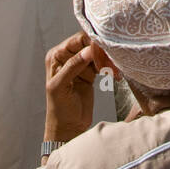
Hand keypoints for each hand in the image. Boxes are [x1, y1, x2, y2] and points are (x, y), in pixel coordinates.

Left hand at [43, 32, 109, 146]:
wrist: (69, 128)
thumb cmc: (59, 109)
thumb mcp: (61, 86)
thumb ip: (73, 66)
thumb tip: (88, 50)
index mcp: (56, 56)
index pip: (76, 40)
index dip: (90, 42)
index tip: (103, 49)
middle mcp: (67, 57)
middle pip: (88, 44)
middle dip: (100, 51)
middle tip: (111, 60)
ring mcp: (80, 65)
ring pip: (97, 53)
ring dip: (106, 59)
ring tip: (113, 69)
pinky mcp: (90, 73)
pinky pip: (101, 63)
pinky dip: (108, 66)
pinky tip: (113, 72)